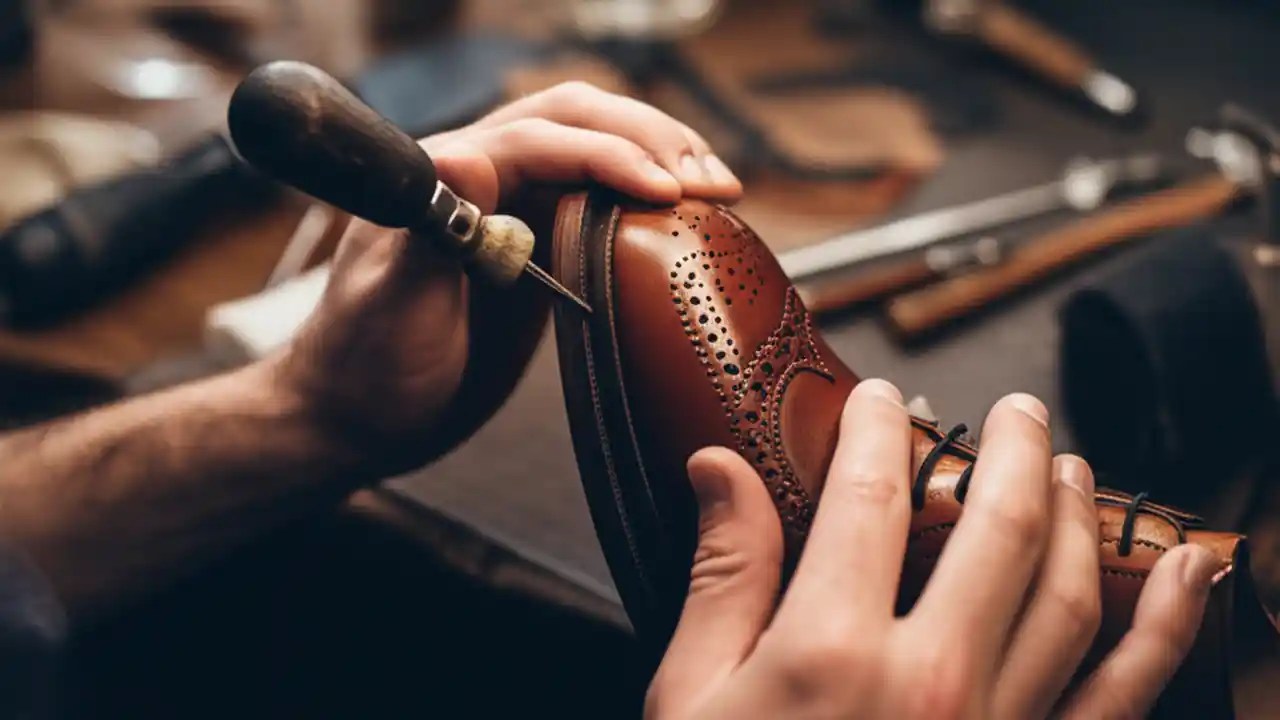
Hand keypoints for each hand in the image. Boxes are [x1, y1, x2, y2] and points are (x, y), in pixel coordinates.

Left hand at [274, 82, 741, 475]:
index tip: (665, 189)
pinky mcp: (535, 251)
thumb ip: (429, 234)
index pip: (539, 140)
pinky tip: (685, 222)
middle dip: (650, 138)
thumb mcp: (393, 308)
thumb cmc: (364, 368)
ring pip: (593, 152)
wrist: (358, 419)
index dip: (608, 156)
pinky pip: (598, 205)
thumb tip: (465, 155)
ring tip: (717, 188)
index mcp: (444, 180)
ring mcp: (511, 212)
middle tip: (712, 181)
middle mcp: (481, 180)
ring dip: (658, 157)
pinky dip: (647, 204)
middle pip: (576, 121)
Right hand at [648, 380, 1218, 718]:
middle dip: (1006, 447)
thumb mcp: (690, 700)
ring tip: (1068, 462)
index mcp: (829, 650)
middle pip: (993, 525)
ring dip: (1077, 512)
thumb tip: (719, 468)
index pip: (866, 494)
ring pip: (1068, 592)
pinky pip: (1124, 694)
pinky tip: (1189, 573)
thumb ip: (722, 578)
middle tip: (1011, 406)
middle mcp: (930, 679)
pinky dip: (1169, 629)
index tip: (878, 400)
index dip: (875, 428)